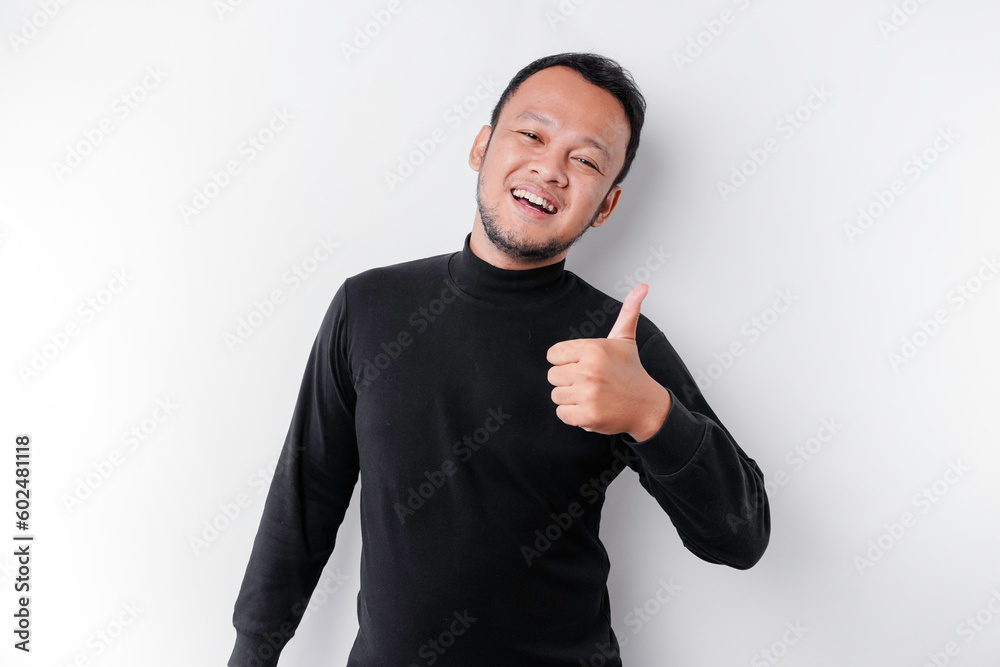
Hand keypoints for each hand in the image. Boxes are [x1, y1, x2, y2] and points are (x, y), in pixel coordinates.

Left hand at [546, 284, 670, 439]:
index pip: (553, 354)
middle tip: (590, 382)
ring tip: (591, 395)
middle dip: (568, 380)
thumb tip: (642, 286)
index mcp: (593, 348)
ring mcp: (588, 394)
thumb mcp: (625, 339)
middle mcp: (589, 369)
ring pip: (556, 395)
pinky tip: (590, 408)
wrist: (647, 406)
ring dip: (570, 398)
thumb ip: (628, 311)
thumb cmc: (631, 372)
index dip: (565, 361)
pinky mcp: (587, 416)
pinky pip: (562, 414)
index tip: (582, 366)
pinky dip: (573, 415)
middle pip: (552, 375)